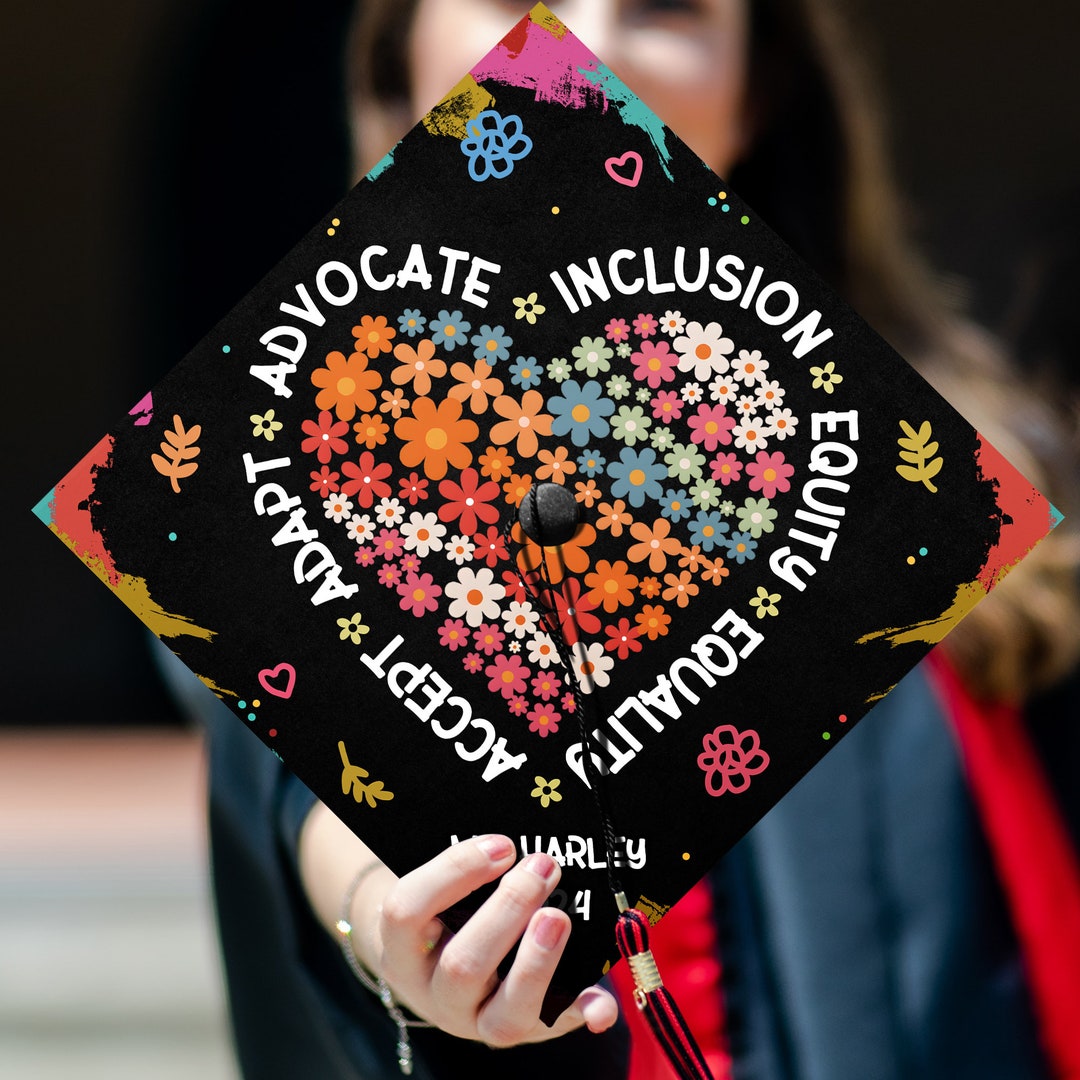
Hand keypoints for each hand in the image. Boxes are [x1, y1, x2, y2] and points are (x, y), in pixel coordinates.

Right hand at [299, 804, 617, 1047]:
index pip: (410, 912)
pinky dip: (579, 1015)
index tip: (503, 843)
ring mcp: (478, 1021)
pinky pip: (553, 1032)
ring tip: (560, 915)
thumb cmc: (442, 908)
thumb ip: (460, 862)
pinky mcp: (523, 1032)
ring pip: (503, 1015)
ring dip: (538, 962)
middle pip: (463, 965)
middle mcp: (435, 992)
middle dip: (508, 911)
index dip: (455, 874)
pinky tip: (603, 1002)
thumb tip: (508, 835)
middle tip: (543, 865)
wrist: (435, 969)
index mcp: (403, 947)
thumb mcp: (434, 886)